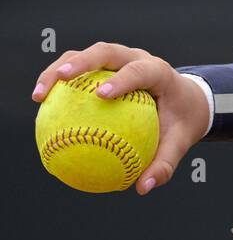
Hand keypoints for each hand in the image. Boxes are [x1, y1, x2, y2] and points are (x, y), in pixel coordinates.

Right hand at [32, 42, 209, 194]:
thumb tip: (141, 188)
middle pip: (106, 51)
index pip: (141, 70)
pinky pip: (79, 72)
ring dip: (58, 70)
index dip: (122, 79)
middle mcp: (138, 58)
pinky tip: (41, 106)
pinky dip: (59, 84)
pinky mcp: (105, 65)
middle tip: (60, 79)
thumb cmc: (181, 122)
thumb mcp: (180, 143)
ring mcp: (120, 58)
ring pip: (85, 55)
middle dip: (81, 61)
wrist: (186, 101)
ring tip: (39, 96)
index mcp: (160, 72)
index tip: (102, 96)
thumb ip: (164, 164)